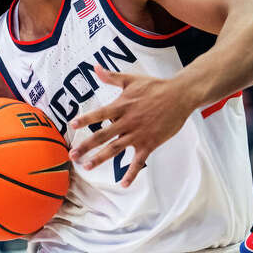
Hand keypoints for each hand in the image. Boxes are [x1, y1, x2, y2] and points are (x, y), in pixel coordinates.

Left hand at [67, 68, 198, 186]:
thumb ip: (112, 77)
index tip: (72, 125)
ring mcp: (138, 134)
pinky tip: (124, 184)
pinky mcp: (149, 143)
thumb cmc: (156, 87)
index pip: (100, 114)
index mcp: (122, 106)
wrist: (180, 96)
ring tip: (87, 166)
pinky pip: (138, 162)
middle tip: (72, 155)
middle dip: (86, 146)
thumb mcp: (132, 79)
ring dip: (100, 159)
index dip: (86, 119)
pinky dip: (131, 174)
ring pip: (115, 149)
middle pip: (103, 135)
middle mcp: (128, 121)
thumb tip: (95, 68)